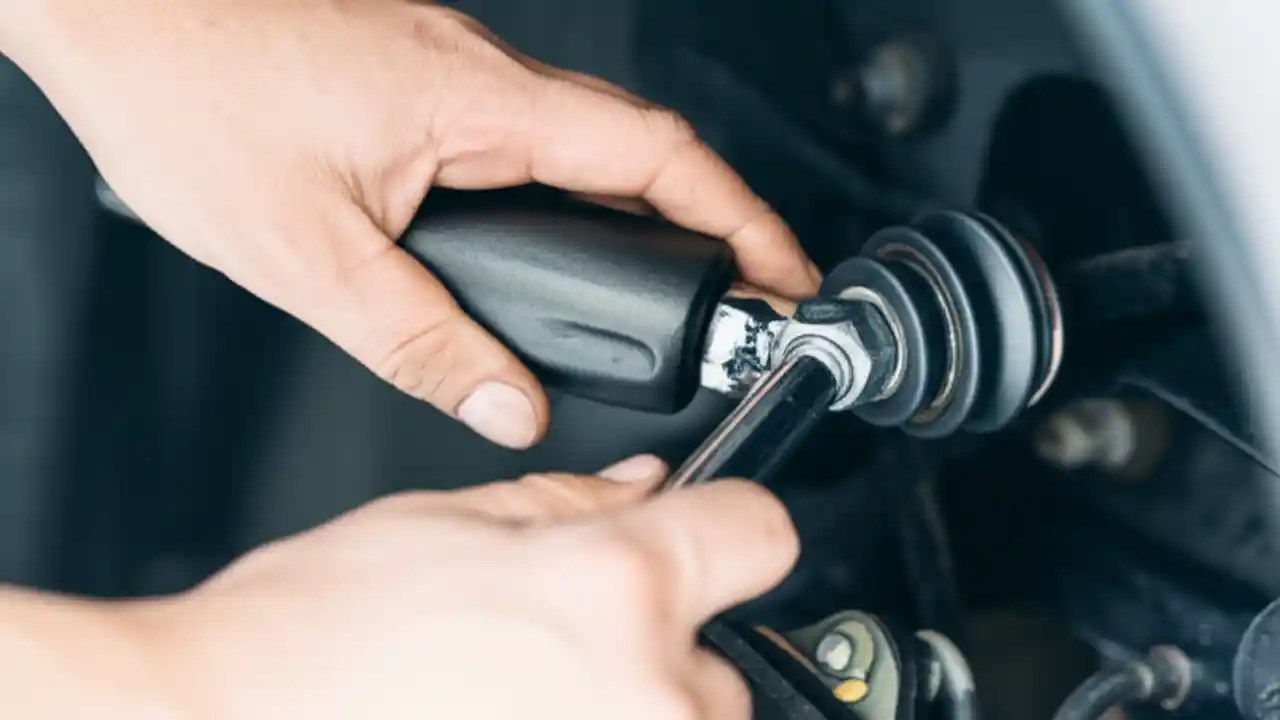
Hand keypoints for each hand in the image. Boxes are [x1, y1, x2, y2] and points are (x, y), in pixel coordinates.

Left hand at [5, 0, 819, 447]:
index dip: (737, 218)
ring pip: (581, 141)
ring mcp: (449, 73)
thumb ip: (419, 341)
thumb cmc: (183, 87)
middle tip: (737, 299)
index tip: (781, 272)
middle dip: (706, 223)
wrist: (108, 3)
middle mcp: (477, 76)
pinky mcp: (415, 81)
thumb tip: (506, 408)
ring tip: (662, 287)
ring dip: (638, 209)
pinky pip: (523, 138)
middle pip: (637, 144)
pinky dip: (568, 194)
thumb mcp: (304, 250)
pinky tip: (546, 243)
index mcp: (474, 104)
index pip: (653, 155)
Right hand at [79, 456, 794, 718]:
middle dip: (667, 639)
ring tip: (532, 690)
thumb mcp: (454, 520)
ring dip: (635, 701)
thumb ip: (577, 501)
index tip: (712, 532)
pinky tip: (520, 714)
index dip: (730, 521)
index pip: (763, 532)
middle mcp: (649, 693)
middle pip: (727, 654)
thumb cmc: (316, 637)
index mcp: (619, 586)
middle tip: (570, 636)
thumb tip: (647, 487)